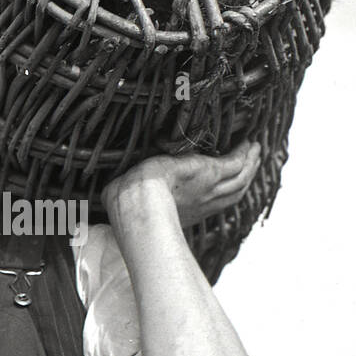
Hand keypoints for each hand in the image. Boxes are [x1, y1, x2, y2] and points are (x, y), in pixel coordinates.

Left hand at [104, 140, 260, 227]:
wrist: (138, 204)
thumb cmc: (126, 206)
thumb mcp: (125, 199)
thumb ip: (120, 195)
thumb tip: (99, 199)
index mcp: (185, 211)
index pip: (209, 202)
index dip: (221, 194)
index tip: (226, 184)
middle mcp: (201, 202)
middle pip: (233, 190)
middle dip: (244, 177)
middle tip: (252, 162)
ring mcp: (209, 188)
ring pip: (239, 177)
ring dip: (250, 164)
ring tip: (256, 150)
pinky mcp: (211, 172)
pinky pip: (236, 163)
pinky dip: (245, 155)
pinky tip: (250, 144)